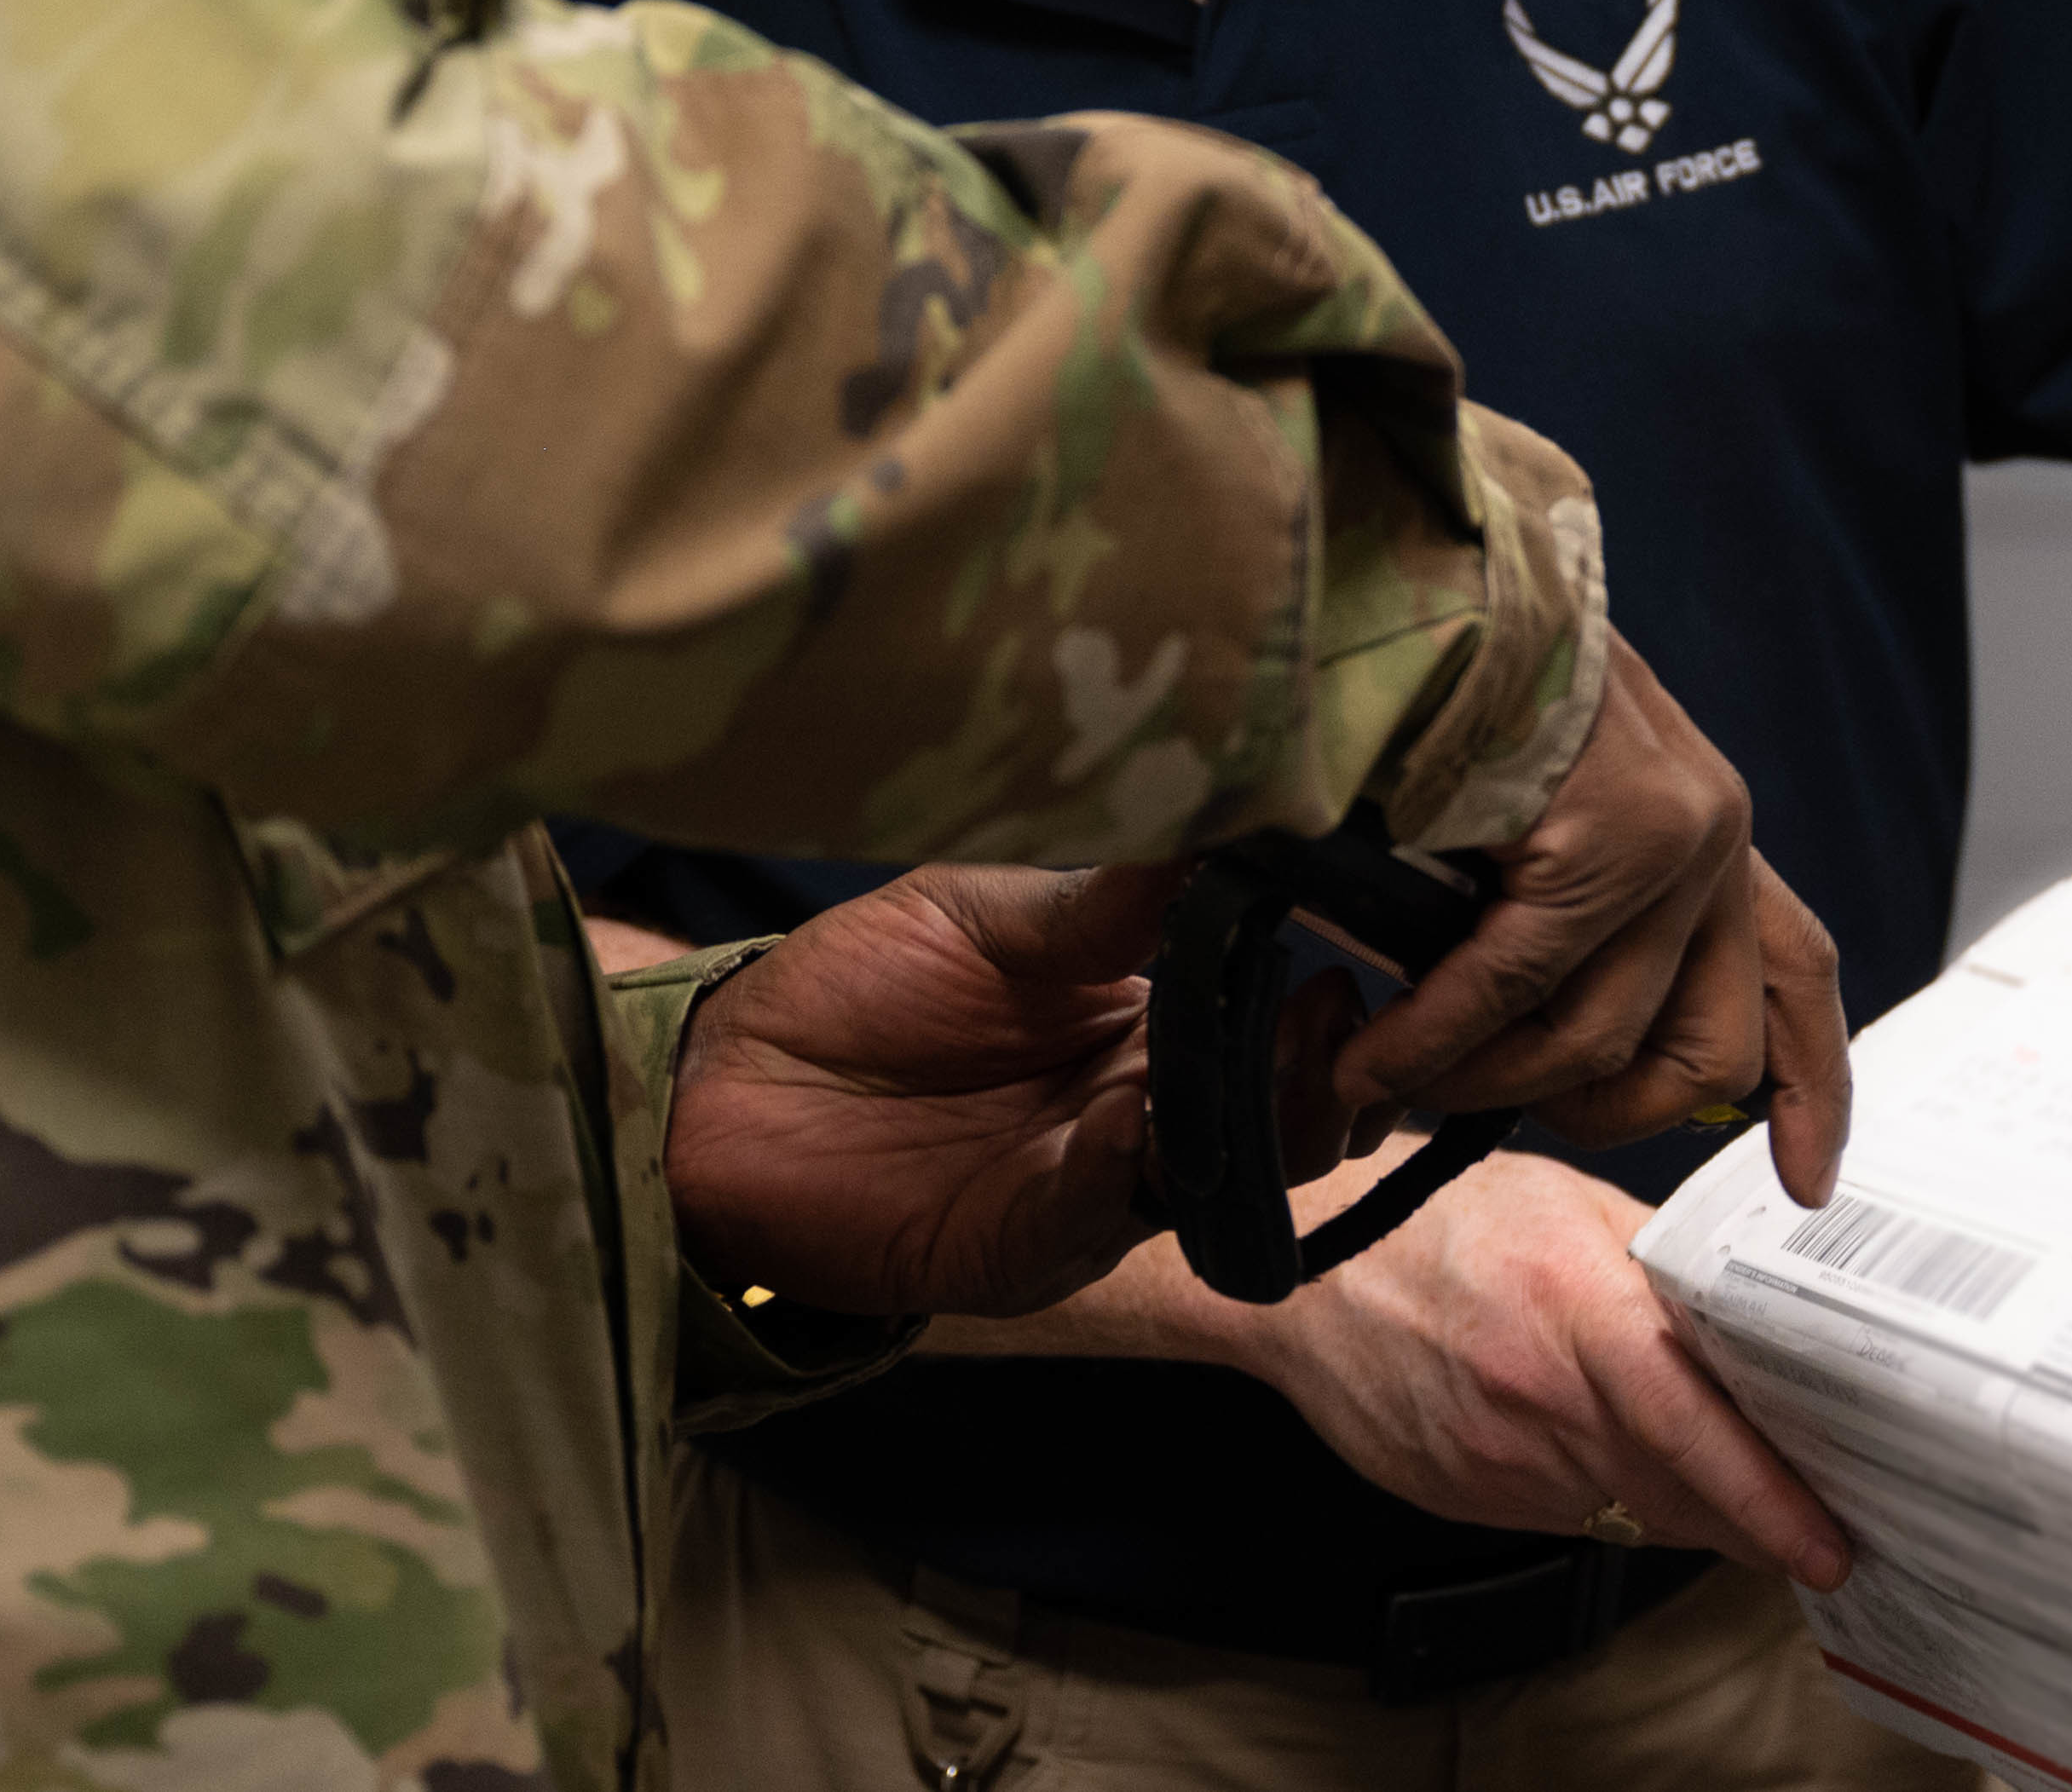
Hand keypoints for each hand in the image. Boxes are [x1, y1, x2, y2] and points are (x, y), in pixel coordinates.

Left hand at [664, 861, 1369, 1319]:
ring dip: (1242, 1131)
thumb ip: (1114, 899)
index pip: (1279, 1044)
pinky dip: (1112, 1173)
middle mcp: (1139, 1128)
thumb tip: (1236, 818)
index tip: (1350, 962)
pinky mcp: (1002, 1253)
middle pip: (1273, 1130)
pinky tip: (1129, 1118)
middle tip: (1328, 1015)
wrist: (722, 1073)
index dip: (1326, 1016)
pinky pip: (1081, 1221)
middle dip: (1315, 1081)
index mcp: (1152, 1039)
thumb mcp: (997, 917)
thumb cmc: (861, 984)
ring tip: (1263, 1057)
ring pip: (1203, 1187)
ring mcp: (1079, 1199)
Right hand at [1217, 1146, 1853, 1588]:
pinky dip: (1625, 1507)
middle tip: (1828, 1527)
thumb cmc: (1435, 1222)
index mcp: (1575, 1307)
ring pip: (1632, 1515)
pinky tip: (1647, 1480)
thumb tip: (1753, 1312)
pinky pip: (1576, 1517)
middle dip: (1758, 1522)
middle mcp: (1539, 1396)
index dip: (1766, 1498)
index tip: (1823, 1543)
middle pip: (1676, 1493)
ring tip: (1759, 1510)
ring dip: (1699, 1518)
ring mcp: (1500, 1460)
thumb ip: (1665, 1263)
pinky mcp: (1471, 1496)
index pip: (1691, 1425)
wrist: (1305, 1277)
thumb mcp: (1570, 1204)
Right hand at [1341, 636, 1852, 1208]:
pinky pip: (1512, 990)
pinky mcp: (1607, 837)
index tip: (1807, 1182)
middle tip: (1491, 1110)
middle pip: (1708, 1052)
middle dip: (1600, 1112)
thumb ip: (1562, 928)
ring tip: (1389, 1078)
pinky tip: (1370, 1059)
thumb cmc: (1443, 697)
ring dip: (1481, 1082)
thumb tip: (1534, 1064)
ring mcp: (1674, 836)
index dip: (1813, 1088)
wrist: (1405, 581)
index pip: (1800, 975)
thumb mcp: (1533, 822)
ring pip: (1595, 1037)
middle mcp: (1715, 833)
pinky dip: (1429, 1042)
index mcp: (1708, 826)